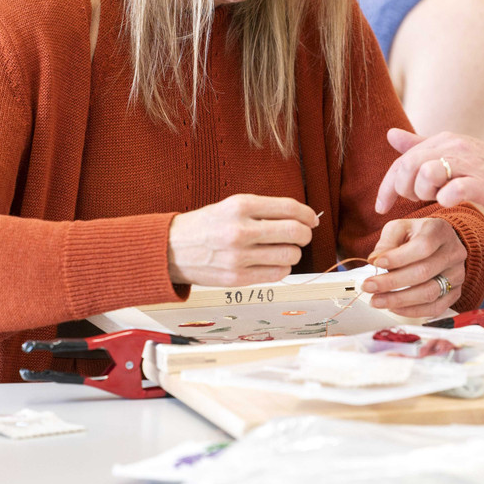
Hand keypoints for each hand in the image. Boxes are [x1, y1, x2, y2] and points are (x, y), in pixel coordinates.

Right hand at [166, 194, 317, 286]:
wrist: (171, 249)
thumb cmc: (205, 226)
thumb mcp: (231, 206)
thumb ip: (264, 210)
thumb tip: (301, 217)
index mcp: (240, 206)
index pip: (289, 208)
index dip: (308, 214)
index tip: (312, 219)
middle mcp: (240, 230)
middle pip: (295, 233)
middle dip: (305, 234)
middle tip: (302, 235)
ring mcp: (239, 256)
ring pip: (290, 255)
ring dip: (294, 253)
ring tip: (284, 250)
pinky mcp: (237, 277)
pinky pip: (277, 274)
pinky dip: (282, 268)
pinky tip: (273, 262)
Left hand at [362, 216, 466, 317]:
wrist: (441, 243)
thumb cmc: (418, 235)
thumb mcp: (400, 229)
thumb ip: (387, 242)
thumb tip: (375, 260)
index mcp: (440, 231)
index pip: (422, 246)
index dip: (398, 257)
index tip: (376, 263)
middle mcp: (453, 253)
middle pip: (423, 272)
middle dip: (392, 282)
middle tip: (369, 286)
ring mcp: (456, 274)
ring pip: (429, 293)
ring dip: (399, 300)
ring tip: (377, 300)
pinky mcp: (455, 292)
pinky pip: (435, 308)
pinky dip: (412, 311)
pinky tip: (394, 308)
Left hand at [375, 128, 483, 217]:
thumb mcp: (452, 155)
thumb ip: (420, 146)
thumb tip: (390, 134)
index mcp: (443, 140)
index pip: (402, 160)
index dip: (387, 186)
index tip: (381, 207)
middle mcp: (453, 146)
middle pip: (408, 166)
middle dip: (404, 190)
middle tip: (416, 201)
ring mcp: (468, 163)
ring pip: (425, 175)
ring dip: (424, 193)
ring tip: (438, 197)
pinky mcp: (482, 182)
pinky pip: (453, 190)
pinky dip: (446, 199)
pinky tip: (451, 202)